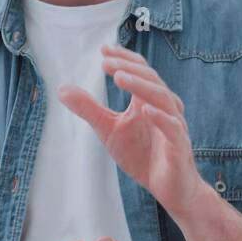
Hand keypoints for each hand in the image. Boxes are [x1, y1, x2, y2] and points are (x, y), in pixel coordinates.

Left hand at [57, 43, 207, 219]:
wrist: (171, 190)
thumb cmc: (143, 156)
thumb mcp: (109, 130)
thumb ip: (89, 109)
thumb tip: (61, 88)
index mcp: (149, 100)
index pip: (141, 72)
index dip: (124, 59)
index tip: (103, 50)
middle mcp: (165, 108)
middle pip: (151, 80)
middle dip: (128, 68)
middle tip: (105, 61)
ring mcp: (174, 127)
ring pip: (163, 99)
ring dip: (141, 86)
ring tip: (120, 77)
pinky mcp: (179, 148)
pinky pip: (172, 129)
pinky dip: (160, 117)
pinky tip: (145, 110)